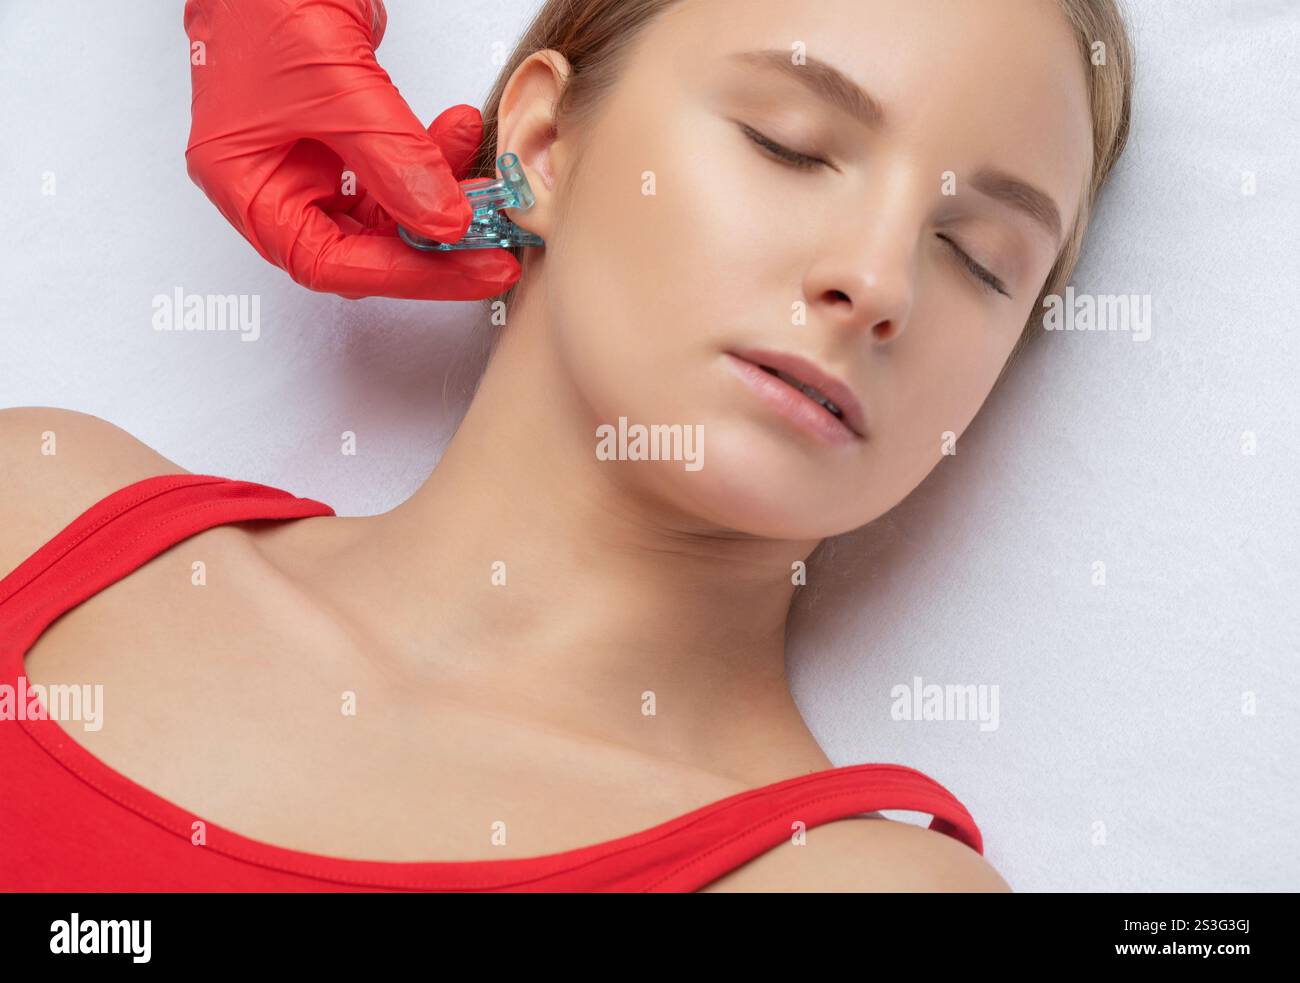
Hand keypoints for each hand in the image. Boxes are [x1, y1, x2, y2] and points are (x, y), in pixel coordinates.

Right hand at [182, 0, 521, 300]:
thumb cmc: (263, 0)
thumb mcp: (337, 85)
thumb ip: (393, 159)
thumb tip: (446, 223)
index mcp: (246, 186)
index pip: (330, 262)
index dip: (406, 274)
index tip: (472, 271)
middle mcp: (275, 183)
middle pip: (363, 247)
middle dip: (434, 242)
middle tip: (496, 244)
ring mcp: (309, 161)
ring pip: (388, 209)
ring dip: (440, 193)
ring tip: (487, 178)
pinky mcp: (343, 136)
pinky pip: (396, 168)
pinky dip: (432, 155)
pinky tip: (461, 132)